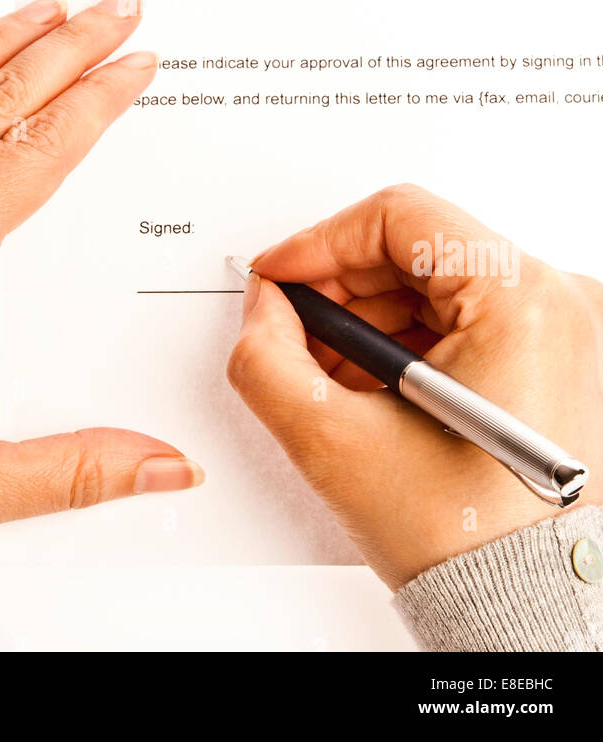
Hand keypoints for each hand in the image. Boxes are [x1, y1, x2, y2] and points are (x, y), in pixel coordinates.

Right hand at [227, 184, 602, 588]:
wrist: (524, 610)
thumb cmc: (467, 542)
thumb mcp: (333, 441)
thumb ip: (269, 357)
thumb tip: (264, 307)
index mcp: (522, 300)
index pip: (400, 217)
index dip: (321, 242)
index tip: (280, 276)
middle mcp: (557, 302)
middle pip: (418, 248)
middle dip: (341, 289)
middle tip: (294, 331)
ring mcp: (562, 328)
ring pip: (436, 282)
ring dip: (370, 318)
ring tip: (331, 374)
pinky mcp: (554, 354)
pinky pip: (464, 315)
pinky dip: (408, 340)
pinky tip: (373, 387)